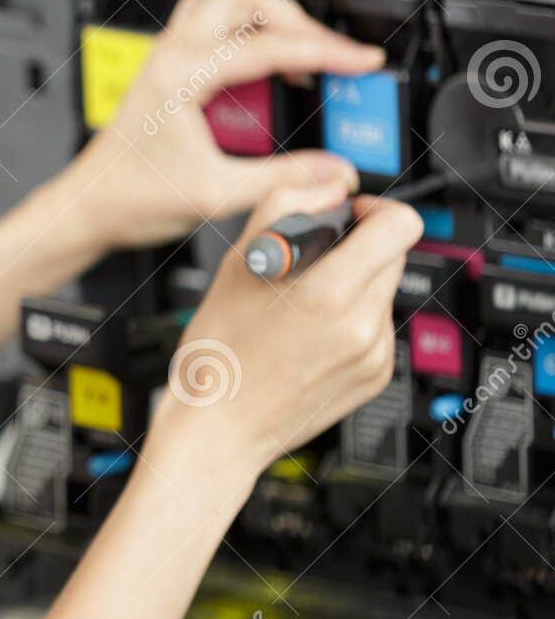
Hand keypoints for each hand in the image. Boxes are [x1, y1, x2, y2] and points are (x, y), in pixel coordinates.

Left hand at [66, 0, 383, 250]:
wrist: (88, 206)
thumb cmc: (128, 196)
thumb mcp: (214, 194)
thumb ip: (281, 180)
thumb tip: (334, 170)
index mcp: (179, 74)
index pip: (268, 45)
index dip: (325, 51)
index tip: (362, 60)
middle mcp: (171, 54)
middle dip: (297, 20)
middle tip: (328, 56)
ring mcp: (168, 57)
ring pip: (230, 4)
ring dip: (271, 23)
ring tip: (302, 62)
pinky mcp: (170, 69)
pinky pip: (217, 30)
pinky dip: (251, 39)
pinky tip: (269, 76)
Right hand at [142, 178, 423, 491]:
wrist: (218, 426)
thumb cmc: (218, 350)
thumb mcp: (238, 262)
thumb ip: (287, 209)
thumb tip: (329, 192)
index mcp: (330, 293)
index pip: (400, 226)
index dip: (373, 211)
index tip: (347, 217)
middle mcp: (363, 325)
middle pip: (391, 254)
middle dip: (354, 248)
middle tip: (308, 264)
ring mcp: (374, 355)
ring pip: (381, 290)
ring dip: (350, 285)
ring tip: (298, 310)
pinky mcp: (375, 376)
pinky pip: (375, 326)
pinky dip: (349, 321)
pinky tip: (306, 338)